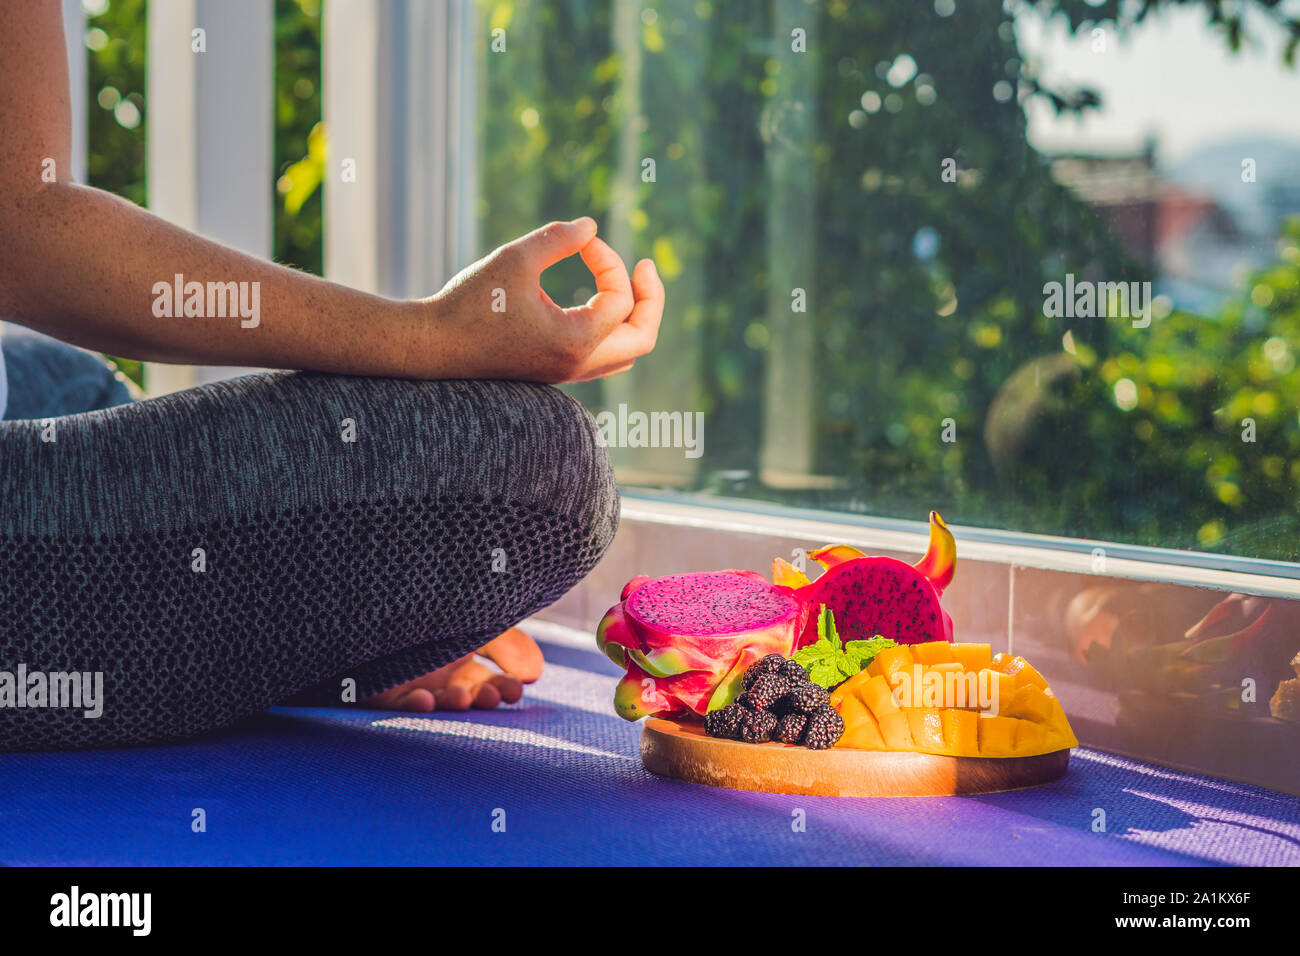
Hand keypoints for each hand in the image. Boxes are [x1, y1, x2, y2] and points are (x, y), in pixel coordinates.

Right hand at [416, 217, 663, 382]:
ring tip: (629, 282)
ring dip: (633, 317)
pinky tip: (597, 301)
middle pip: (642, 339)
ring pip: (625, 353)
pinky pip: (602, 356)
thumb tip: (591, 226)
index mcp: (576, 341)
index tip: (583, 242)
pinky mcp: (553, 369)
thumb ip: (558, 238)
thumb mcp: (515, 259)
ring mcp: (566, 372)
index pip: (620, 299)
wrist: (431, 347)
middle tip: (645, 266)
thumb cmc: (469, 303)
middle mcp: (577, 364)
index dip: (609, 260)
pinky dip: (612, 328)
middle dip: (651, 300)